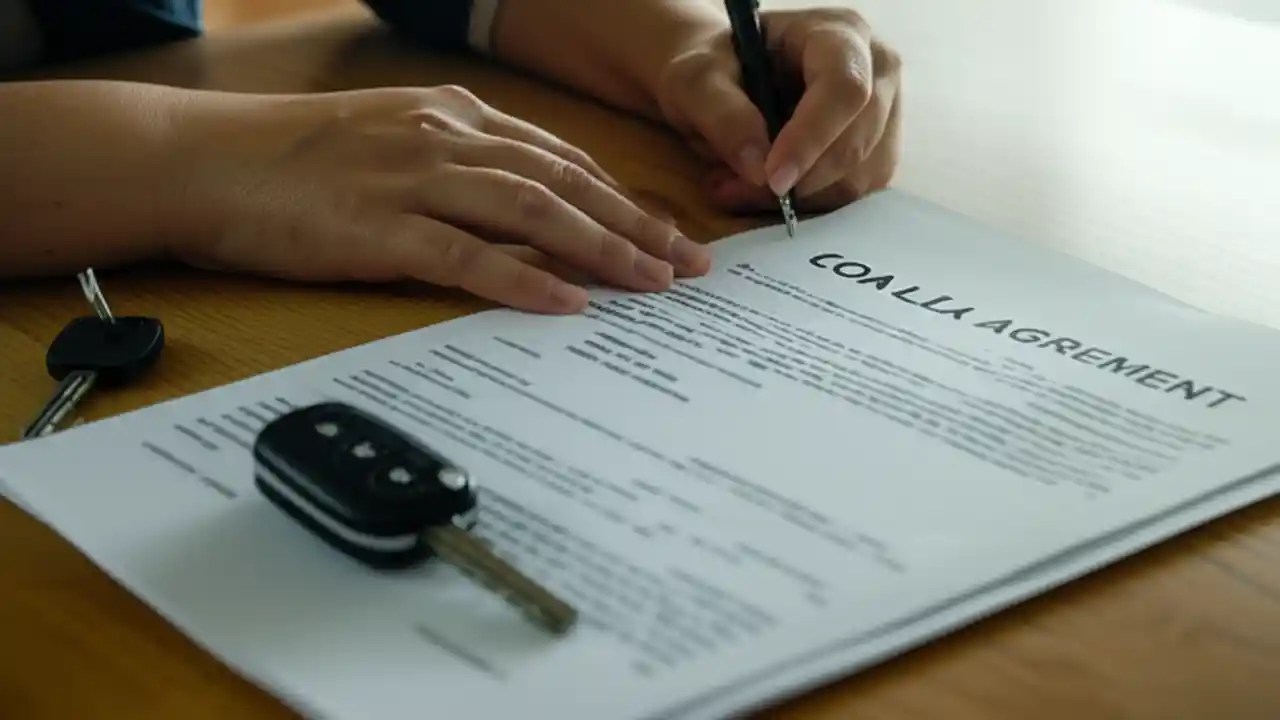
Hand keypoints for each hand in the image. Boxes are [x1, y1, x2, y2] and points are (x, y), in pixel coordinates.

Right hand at [167, 86, 710, 313]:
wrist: (204, 160)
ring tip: (652, 284)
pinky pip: (467, 256)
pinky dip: (524, 279)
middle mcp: (445, 139)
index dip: (622, 198)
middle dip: (636, 225)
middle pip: (565, 182)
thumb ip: (460, 165)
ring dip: (602, 249)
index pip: (560, 159)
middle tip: (690, 266)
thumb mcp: (392, 140)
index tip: (667, 233)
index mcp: (453, 117)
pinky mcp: (377, 229)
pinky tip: (568, 303)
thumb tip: (523, 208)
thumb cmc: (294, 158)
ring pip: (532, 211)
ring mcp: (412, 181)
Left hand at [653, 8, 901, 214]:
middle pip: (860, 139)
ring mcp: (883, 115)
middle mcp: (875, 70)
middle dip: (801, 179)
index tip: (772, 178)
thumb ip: (722, 115)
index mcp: (838, 33)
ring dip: (800, 198)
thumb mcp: (697, 78)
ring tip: (738, 187)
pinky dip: (807, 206)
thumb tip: (759, 169)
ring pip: (859, 176)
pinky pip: (853, 196)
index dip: (813, 137)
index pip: (845, 87)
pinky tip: (766, 192)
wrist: (725, 80)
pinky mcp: (874, 155)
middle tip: (734, 189)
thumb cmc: (714, 68)